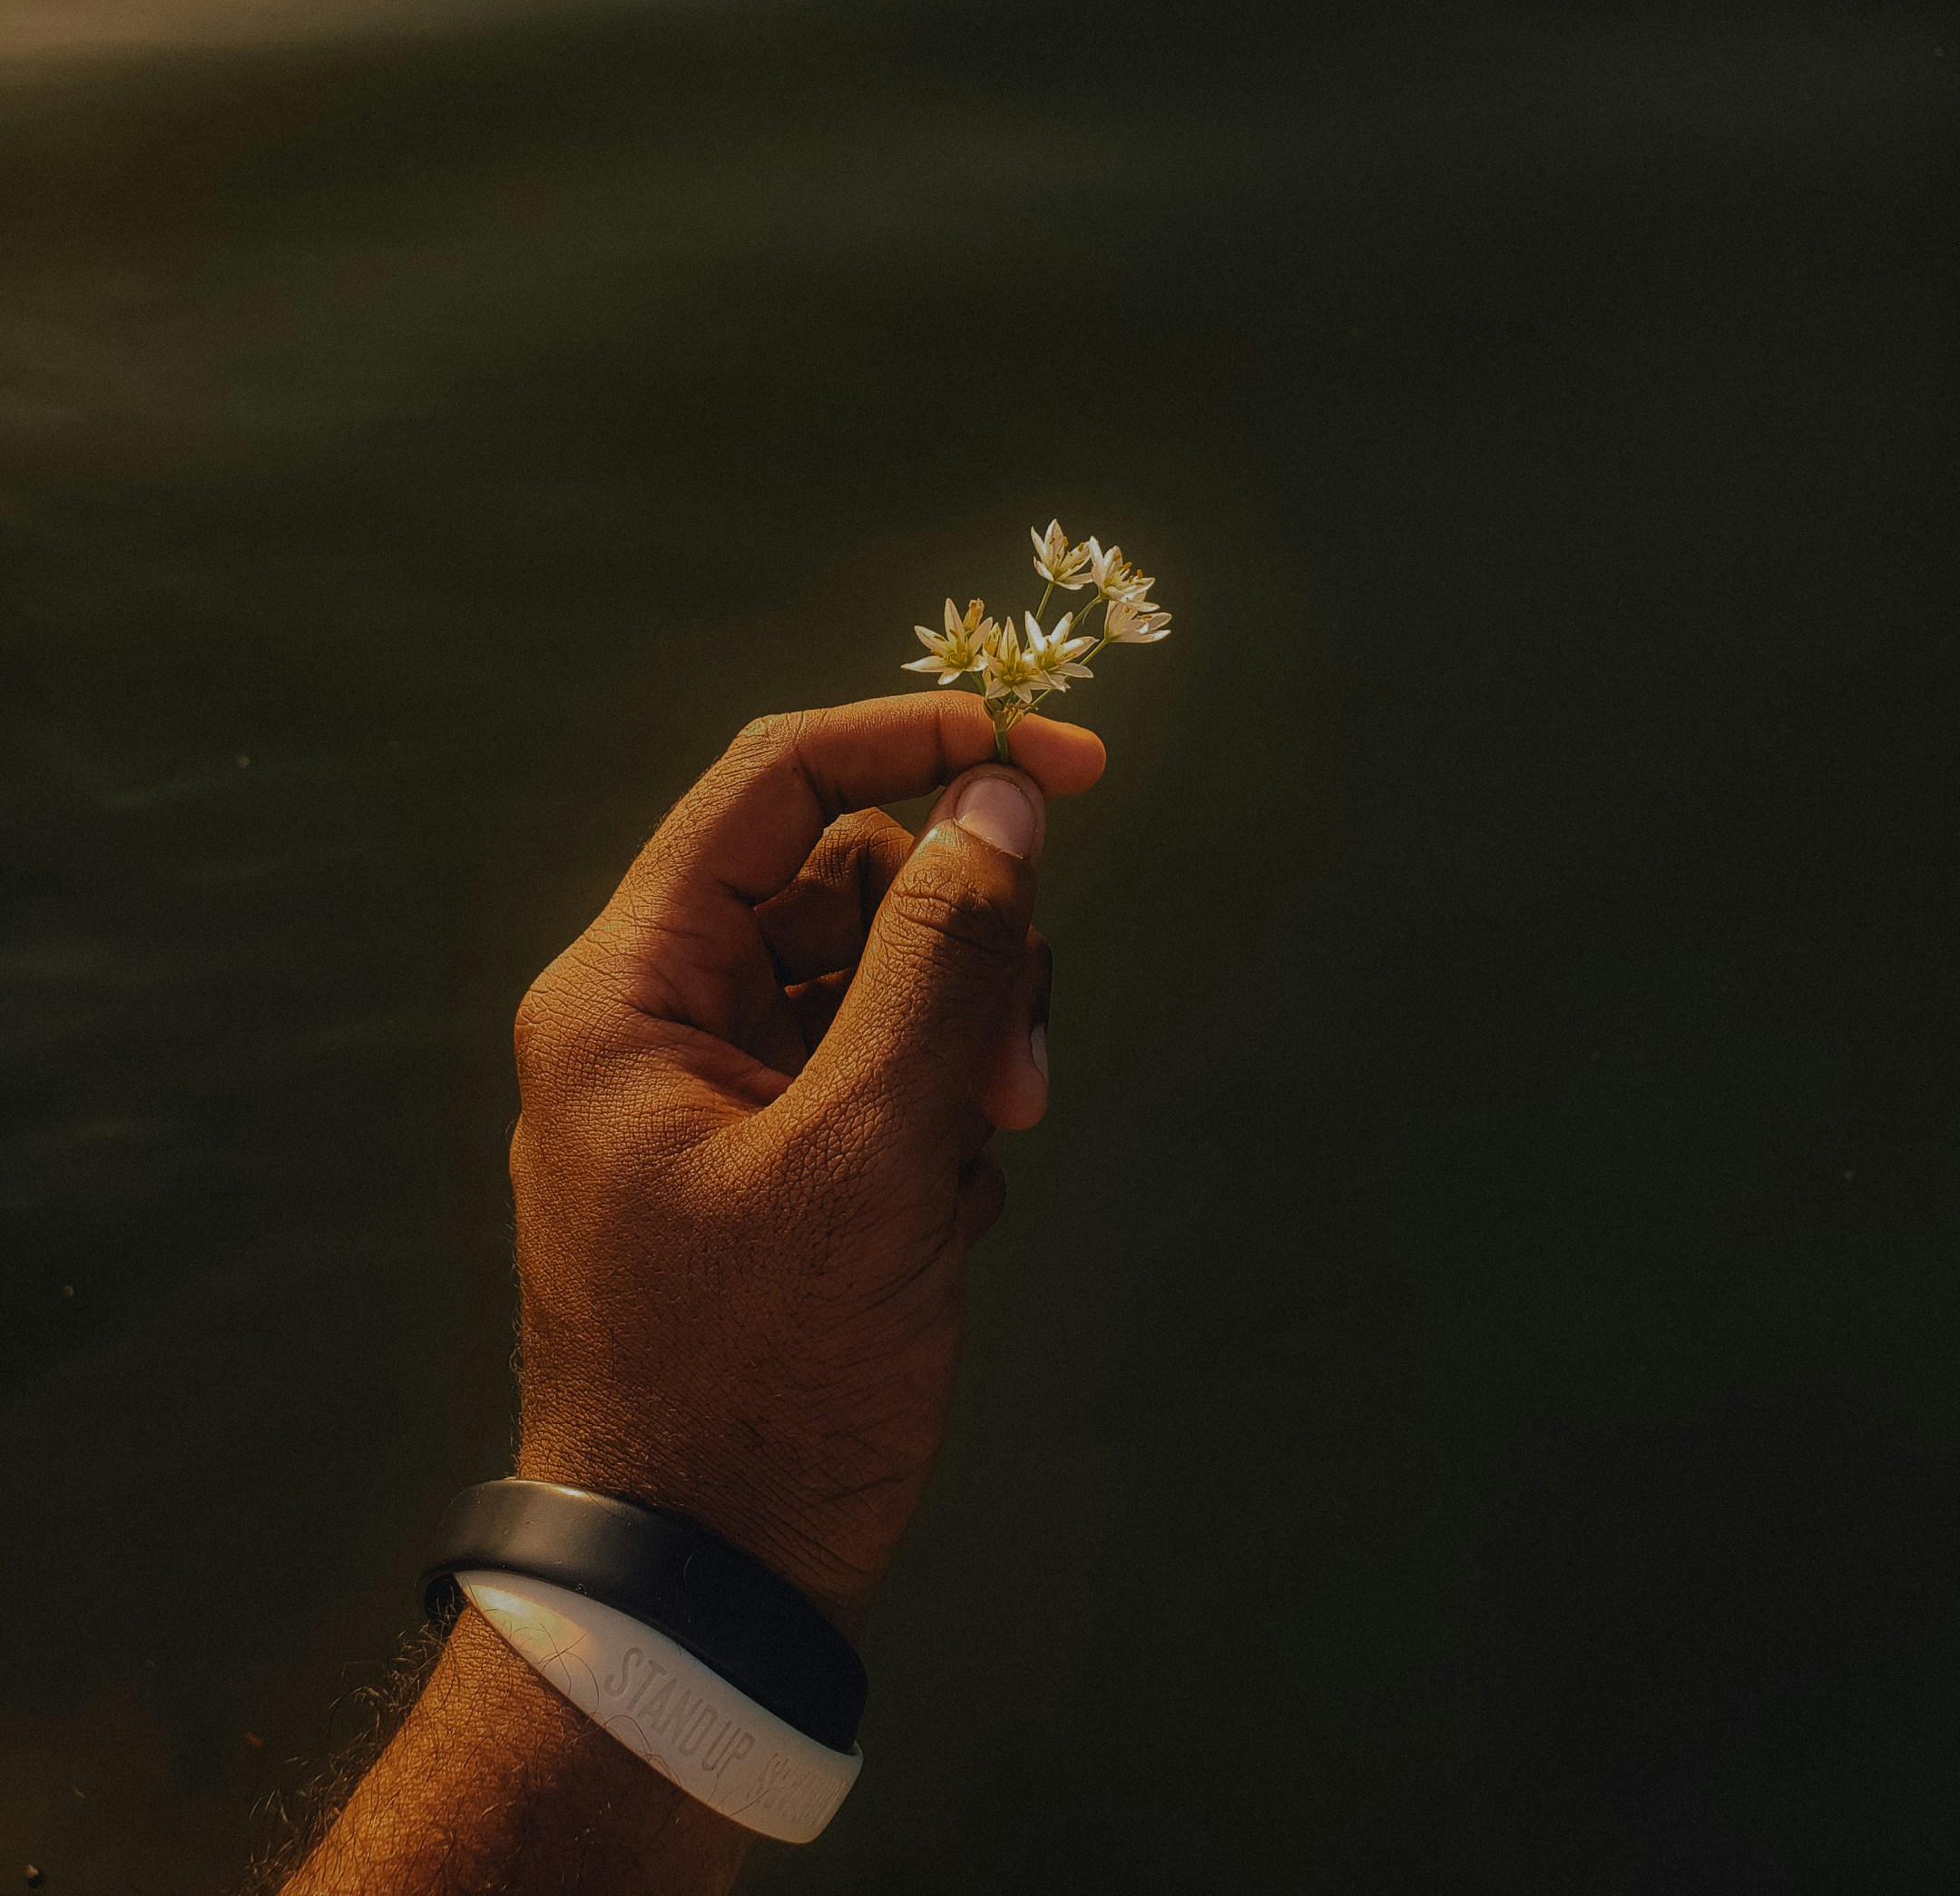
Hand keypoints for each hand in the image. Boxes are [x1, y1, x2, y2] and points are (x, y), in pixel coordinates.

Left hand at [508, 691, 1103, 1637]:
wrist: (705, 1591)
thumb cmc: (763, 1379)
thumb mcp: (869, 1154)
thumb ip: (941, 959)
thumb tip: (1003, 801)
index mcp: (630, 989)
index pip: (780, 783)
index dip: (923, 746)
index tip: (1065, 763)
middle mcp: (661, 1020)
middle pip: (849, 882)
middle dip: (961, 949)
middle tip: (1017, 1071)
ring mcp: (717, 1095)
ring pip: (882, 979)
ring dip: (964, 1048)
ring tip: (980, 1163)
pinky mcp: (771, 1165)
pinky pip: (883, 1073)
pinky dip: (939, 1124)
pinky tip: (941, 1227)